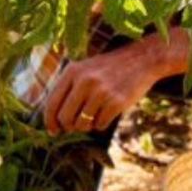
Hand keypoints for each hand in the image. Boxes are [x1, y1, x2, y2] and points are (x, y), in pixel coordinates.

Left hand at [43, 44, 161, 134]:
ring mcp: (101, 91)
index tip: (53, 131)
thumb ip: (69, 88)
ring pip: (82, 124)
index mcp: (72, 71)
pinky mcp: (116, 102)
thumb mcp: (85, 69)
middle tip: (76, 125)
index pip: (52, 103)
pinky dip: (101, 124)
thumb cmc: (109, 68)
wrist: (142, 59)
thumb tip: (54, 120)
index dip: (49, 121)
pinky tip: (107, 112)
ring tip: (94, 115)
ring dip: (87, 125)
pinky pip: (99, 125)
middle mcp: (84, 80)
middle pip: (65, 118)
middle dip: (69, 126)